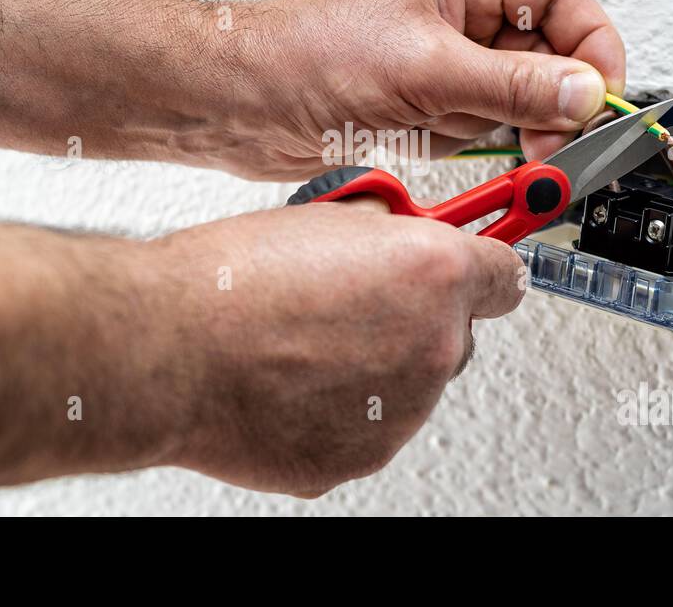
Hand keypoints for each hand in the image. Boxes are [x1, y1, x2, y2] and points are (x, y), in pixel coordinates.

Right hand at [0, 204, 522, 506]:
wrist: (165, 349)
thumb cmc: (227, 280)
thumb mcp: (327, 217)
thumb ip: (388, 233)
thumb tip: (403, 237)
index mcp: (431, 274)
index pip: (506, 274)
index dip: (482, 269)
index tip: (480, 269)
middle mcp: (431, 346)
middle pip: (457, 333)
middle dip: (420, 318)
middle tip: (360, 304)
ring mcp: (400, 410)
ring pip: (411, 382)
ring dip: (379, 364)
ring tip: (306, 344)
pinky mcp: (360, 455)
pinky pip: (371, 425)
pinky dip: (345, 409)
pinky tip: (294, 381)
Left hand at [223, 0, 625, 178]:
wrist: (241, 107)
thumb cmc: (304, 57)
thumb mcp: (426, 71)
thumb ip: (515, 84)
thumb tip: (583, 92)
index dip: (591, 47)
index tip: (602, 97)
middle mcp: (452, 4)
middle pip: (542, 50)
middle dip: (542, 97)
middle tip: (550, 138)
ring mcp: (439, 52)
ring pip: (512, 93)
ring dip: (492, 121)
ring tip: (447, 125)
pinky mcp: (424, 94)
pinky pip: (475, 121)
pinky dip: (461, 137)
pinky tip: (421, 134)